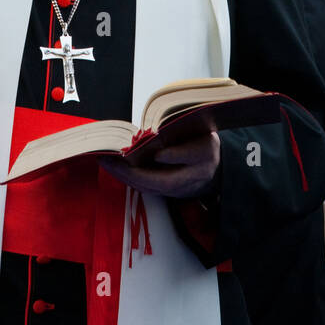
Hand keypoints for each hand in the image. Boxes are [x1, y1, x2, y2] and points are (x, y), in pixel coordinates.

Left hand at [100, 129, 220, 198]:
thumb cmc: (203, 141)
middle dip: (134, 173)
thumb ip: (181, 129)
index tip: (156, 153)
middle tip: (111, 159)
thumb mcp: (200, 129)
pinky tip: (116, 169)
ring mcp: (182, 189)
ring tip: (107, 163)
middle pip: (164, 180)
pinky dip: (130, 180)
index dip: (172, 156)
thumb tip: (156, 133)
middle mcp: (194, 175)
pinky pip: (148, 189)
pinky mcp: (171, 194)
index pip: (189, 155)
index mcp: (205, 153)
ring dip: (126, 177)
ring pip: (152, 188)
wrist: (217, 168)